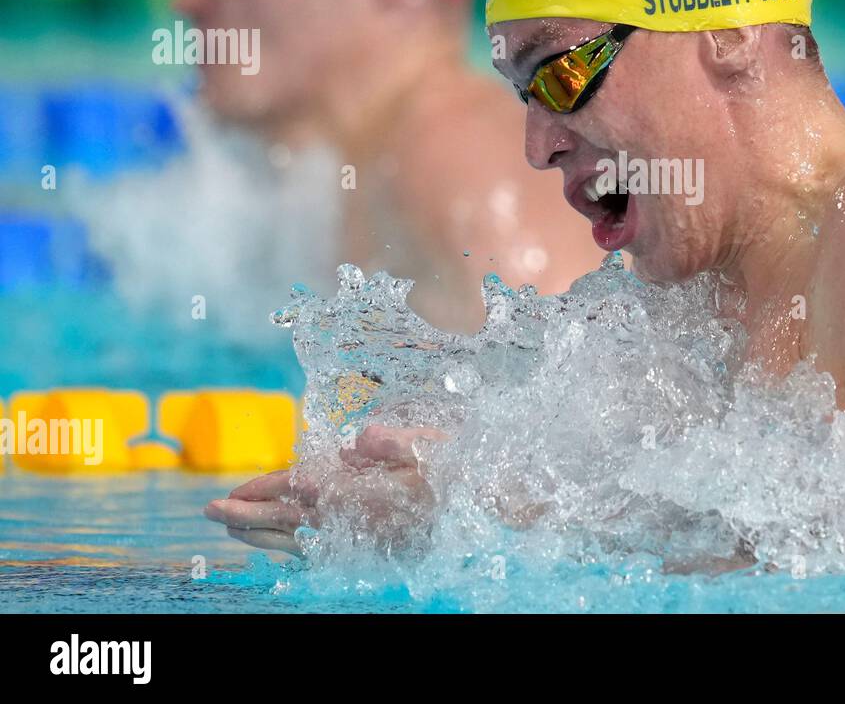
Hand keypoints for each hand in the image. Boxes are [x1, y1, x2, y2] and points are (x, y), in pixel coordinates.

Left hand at [204, 424, 449, 555]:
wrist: (488, 512)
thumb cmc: (461, 471)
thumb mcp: (431, 444)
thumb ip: (392, 442)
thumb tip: (357, 442)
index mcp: (365, 493)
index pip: (301, 490)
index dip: (264, 489)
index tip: (233, 491)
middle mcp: (356, 520)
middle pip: (290, 520)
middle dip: (248, 515)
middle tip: (210, 510)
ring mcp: (361, 538)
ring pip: (299, 539)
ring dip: (261, 533)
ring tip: (230, 526)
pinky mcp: (368, 548)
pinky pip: (319, 550)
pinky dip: (291, 546)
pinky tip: (277, 543)